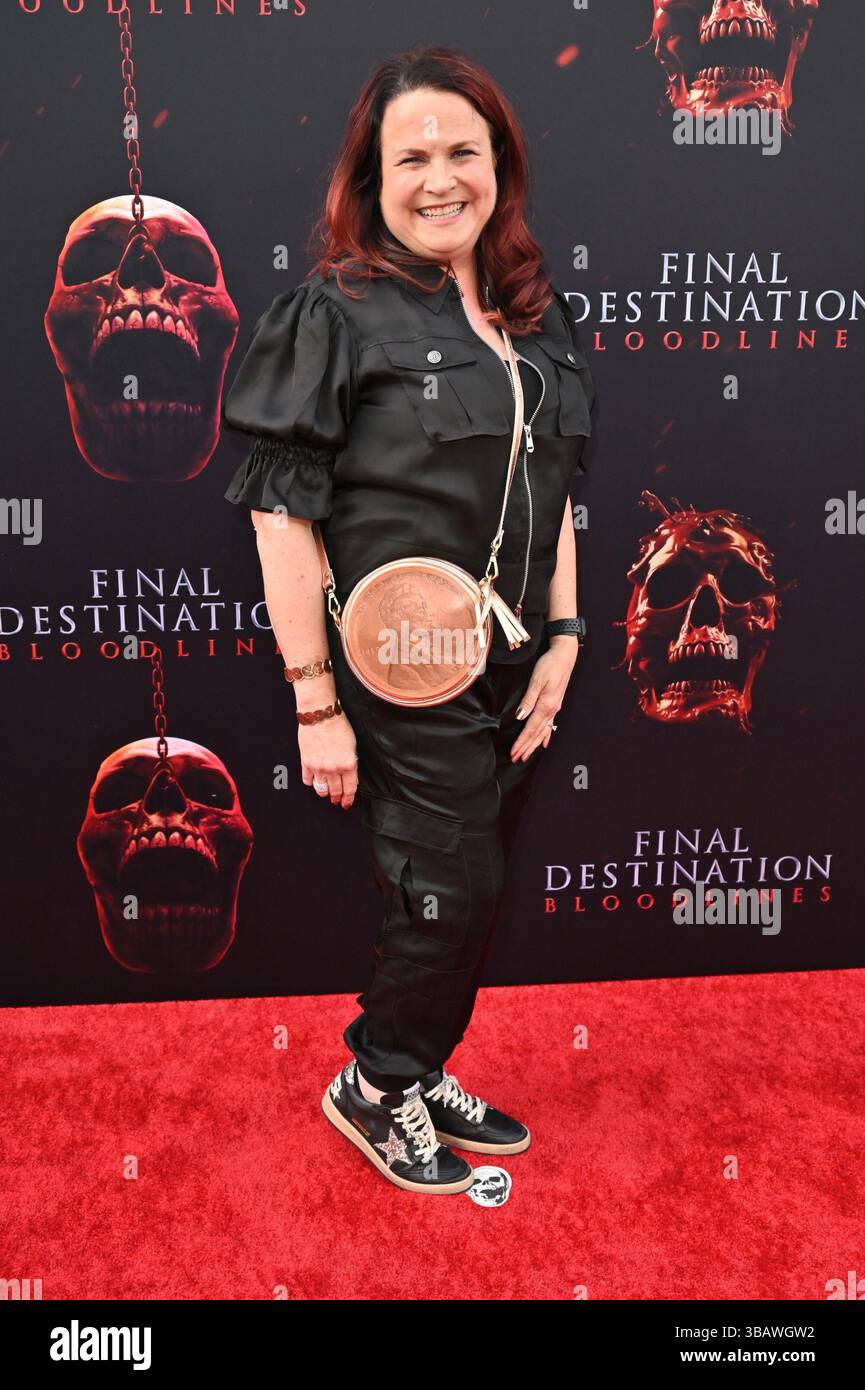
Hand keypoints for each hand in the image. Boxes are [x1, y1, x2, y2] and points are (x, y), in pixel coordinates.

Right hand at [299, 712, 358, 808]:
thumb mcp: (352, 745)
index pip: (350, 788)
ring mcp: (318, 767)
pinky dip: (311, 782)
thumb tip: (350, 776)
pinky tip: (313, 779)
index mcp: (348, 764)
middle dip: (337, 797)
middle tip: (337, 800)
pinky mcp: (306, 763)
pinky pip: (307, 780)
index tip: (347, 803)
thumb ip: (351, 763)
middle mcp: (333, 768)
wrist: (320, 714)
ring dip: (324, 792)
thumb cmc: (338, 725)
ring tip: (326, 792)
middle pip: (335, 791)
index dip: (348, 798)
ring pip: (321, 789)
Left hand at [510, 638, 579, 761]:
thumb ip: (528, 700)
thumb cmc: (550, 665)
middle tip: (516, 759)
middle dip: (526, 747)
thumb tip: (520, 717)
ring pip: (543, 731)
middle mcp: (552, 710)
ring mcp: (555, 708)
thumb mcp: (536, 681)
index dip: (522, 742)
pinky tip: (544, 742)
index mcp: (546, 706)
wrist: (564, 656)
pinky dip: (546, 735)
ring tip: (527, 755)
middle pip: (537, 734)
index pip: (531, 729)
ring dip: (534, 744)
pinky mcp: (555, 704)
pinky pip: (550, 725)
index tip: (514, 752)